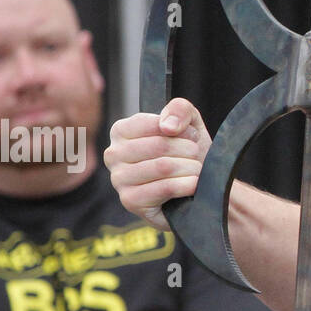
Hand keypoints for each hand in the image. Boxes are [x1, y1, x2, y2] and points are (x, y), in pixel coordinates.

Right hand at [106, 99, 211, 230]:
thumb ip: (179, 109)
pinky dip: (186, 185)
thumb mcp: (188, 124)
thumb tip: (167, 126)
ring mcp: (119, 179)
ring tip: (196, 170)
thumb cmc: (186, 155)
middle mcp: (113, 154)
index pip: (154, 124)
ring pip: (163, 167)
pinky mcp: (131, 201)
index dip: (181, 131)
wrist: (194, 189)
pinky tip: (193, 185)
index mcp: (121, 131)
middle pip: (160, 146)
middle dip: (188, 150)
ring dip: (190, 168)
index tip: (191, 137)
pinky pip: (164, 188)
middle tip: (197, 156)